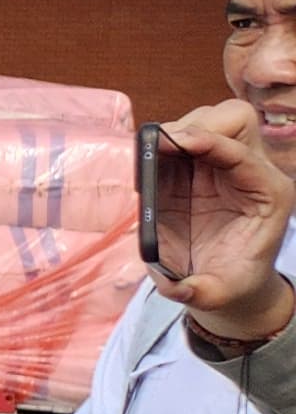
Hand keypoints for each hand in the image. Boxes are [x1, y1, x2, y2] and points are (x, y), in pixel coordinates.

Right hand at [152, 103, 295, 344]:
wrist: (228, 280)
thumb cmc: (228, 283)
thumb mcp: (217, 294)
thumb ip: (198, 293)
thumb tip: (175, 287)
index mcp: (267, 195)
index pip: (241, 152)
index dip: (209, 141)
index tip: (175, 141)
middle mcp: (249, 172)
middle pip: (232, 119)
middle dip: (195, 125)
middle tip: (157, 145)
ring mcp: (221, 165)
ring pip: (205, 121)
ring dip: (173, 132)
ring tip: (147, 157)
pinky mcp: (195, 167)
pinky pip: (179, 139)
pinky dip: (159, 144)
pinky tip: (145, 165)